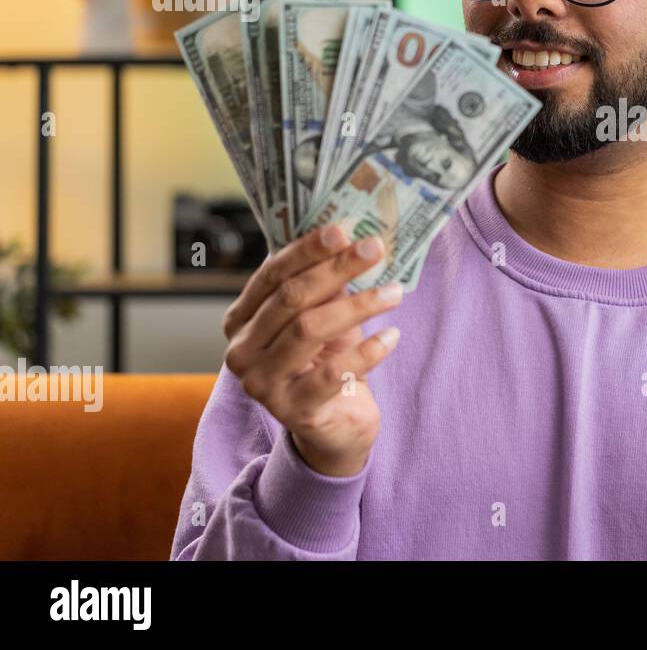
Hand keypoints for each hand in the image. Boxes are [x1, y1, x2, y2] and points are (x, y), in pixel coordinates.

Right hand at [222, 226, 403, 477]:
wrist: (335, 426)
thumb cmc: (327, 360)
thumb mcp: (323, 317)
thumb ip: (325, 284)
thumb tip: (352, 239)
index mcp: (241, 320)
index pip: (271, 276)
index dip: (306, 251)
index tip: (342, 230)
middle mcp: (241, 352)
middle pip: (290, 298)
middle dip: (336, 269)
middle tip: (374, 249)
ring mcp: (263, 384)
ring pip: (309, 330)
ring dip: (358, 305)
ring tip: (395, 292)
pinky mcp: (294, 411)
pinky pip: (334, 373)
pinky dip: (368, 351)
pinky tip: (392, 336)